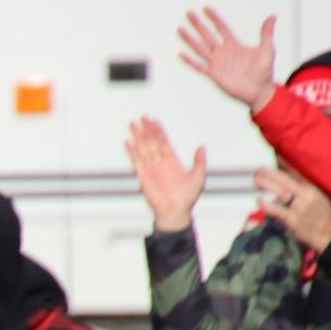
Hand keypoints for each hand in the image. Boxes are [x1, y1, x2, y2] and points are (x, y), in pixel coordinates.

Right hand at [123, 117, 207, 232]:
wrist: (175, 212)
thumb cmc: (187, 198)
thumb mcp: (199, 176)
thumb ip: (199, 161)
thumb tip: (202, 147)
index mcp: (172, 162)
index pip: (164, 142)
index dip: (160, 131)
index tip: (155, 120)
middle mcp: (160, 163)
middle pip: (151, 142)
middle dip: (147, 129)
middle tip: (142, 117)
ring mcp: (151, 169)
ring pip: (143, 148)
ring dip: (138, 136)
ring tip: (132, 125)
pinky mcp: (143, 176)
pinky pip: (136, 161)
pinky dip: (132, 152)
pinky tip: (128, 143)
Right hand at [178, 8, 277, 109]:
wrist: (259, 90)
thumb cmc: (264, 71)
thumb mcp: (268, 49)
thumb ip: (267, 33)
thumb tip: (272, 16)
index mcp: (234, 44)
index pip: (222, 28)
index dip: (214, 18)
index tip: (206, 9)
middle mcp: (223, 52)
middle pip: (207, 34)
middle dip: (198, 24)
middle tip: (189, 13)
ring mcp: (217, 63)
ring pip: (199, 48)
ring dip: (190, 39)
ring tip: (180, 29)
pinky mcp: (214, 74)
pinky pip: (199, 66)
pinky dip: (190, 60)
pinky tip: (181, 54)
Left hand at [255, 166, 330, 253]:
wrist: (329, 234)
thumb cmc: (322, 216)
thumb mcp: (319, 197)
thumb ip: (305, 189)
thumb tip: (289, 182)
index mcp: (313, 189)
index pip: (298, 173)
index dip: (286, 164)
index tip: (276, 155)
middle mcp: (306, 195)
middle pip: (286, 181)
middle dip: (271, 174)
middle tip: (258, 169)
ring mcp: (300, 207)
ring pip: (281, 192)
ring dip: (267, 185)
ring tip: (255, 179)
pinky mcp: (293, 220)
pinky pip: (277, 211)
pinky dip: (267, 206)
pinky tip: (259, 200)